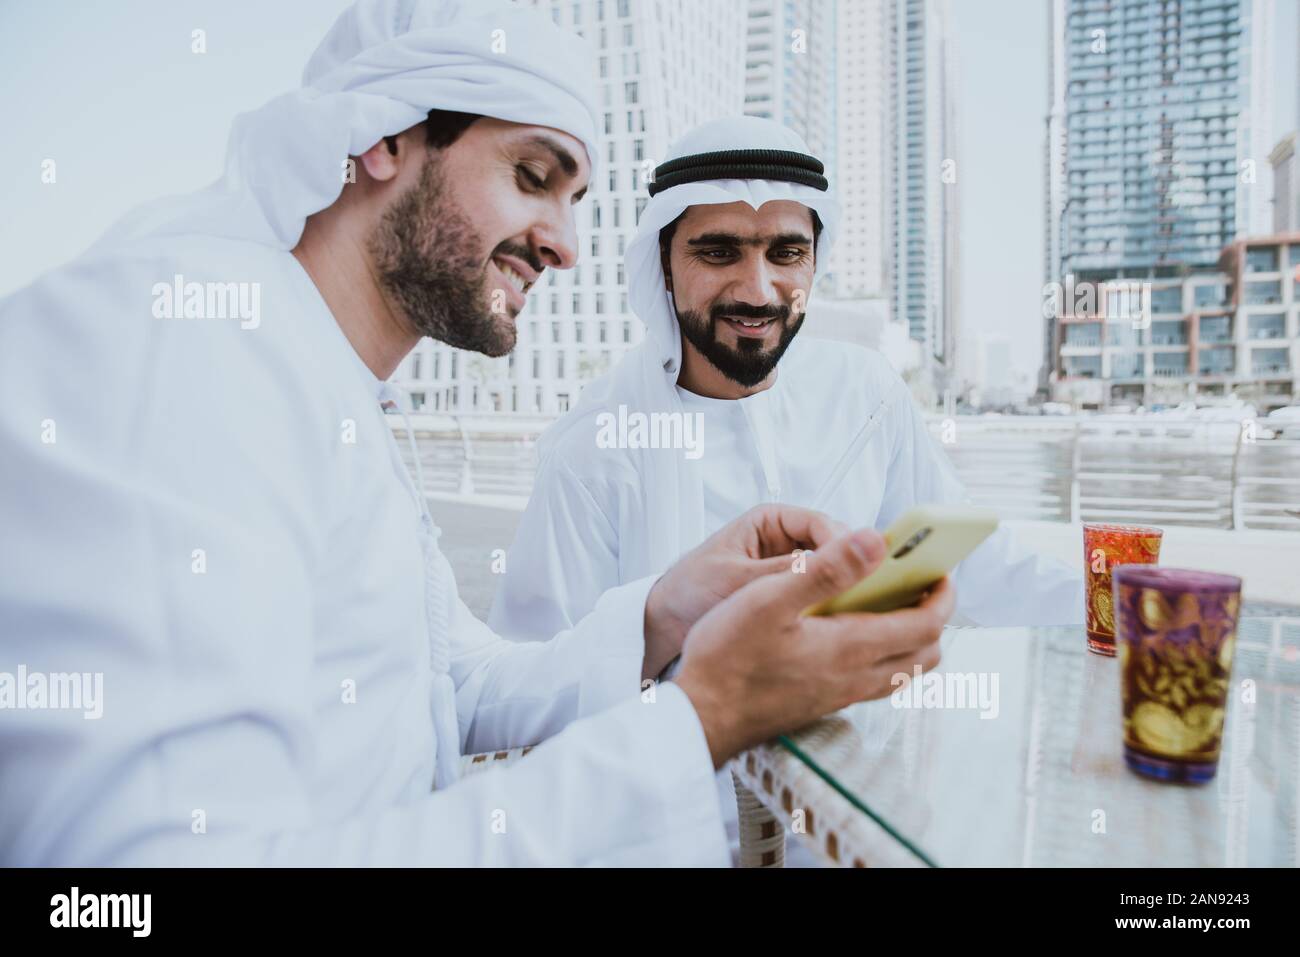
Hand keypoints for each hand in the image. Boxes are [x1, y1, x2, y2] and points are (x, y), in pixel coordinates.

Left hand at [641, 505, 847, 679]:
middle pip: (833, 549)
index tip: (850, 567)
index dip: (840, 544)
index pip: (820, 523)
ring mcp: (788, 571)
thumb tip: (830, 559)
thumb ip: (784, 570)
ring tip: (847, 612)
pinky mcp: (788, 597)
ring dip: (837, 590)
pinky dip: (826, 608)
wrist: (665, 627)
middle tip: (856, 594)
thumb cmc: (688, 591)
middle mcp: (783, 542)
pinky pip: (818, 597)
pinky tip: (832, 624)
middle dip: (843, 569)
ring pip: (829, 574)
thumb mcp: (737, 579)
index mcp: (769, 522)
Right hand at [673, 526, 954, 767]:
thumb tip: (874, 541)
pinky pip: (873, 682)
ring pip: (901, 671)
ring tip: (888, 606)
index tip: (940, 570)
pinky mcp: (822, 704)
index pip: (927, 624)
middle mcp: (855, 678)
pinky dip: (881, 655)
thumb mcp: (769, 599)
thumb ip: (826, 569)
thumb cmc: (727, 659)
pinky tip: (848, 635)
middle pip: (925, 653)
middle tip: (918, 586)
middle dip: (933, 617)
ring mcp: (840, 695)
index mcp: (851, 648)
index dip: (943, 595)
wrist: (700, 718)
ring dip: (909, 639)